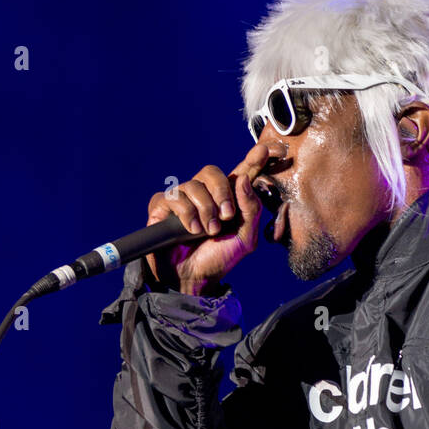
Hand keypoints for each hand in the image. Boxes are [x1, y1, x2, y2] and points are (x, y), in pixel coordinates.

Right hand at [144, 139, 287, 295]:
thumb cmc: (219, 259)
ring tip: (207, 232)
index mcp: (227, 200)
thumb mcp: (245, 239)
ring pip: (193, 185)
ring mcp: (182, 200)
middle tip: (226, 216)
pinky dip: (186, 214)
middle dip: (222, 192)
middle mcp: (204, 195)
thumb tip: (243, 180)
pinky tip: (190, 230)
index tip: (265, 149)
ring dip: (204, 210)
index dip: (251, 160)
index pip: (240, 174)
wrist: (194, 279)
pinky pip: (173, 197)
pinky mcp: (163, 207)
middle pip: (211, 172)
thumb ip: (251, 211)